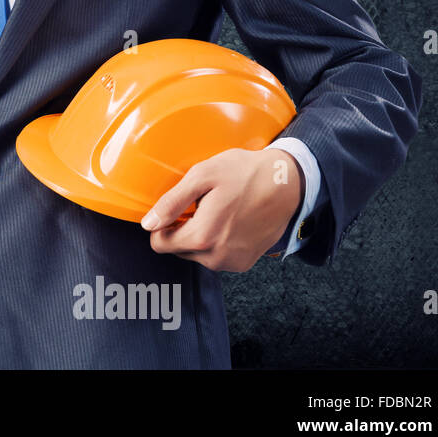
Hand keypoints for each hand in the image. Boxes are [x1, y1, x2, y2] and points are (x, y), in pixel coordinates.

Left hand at [141, 148, 302, 271]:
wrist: (289, 183)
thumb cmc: (245, 173)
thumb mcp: (203, 176)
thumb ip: (172, 202)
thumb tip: (148, 224)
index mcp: (202, 238)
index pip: (160, 244)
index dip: (163, 224)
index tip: (178, 209)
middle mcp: (216, 258)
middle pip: (178, 249)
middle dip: (183, 229)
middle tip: (202, 206)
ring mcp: (233, 263)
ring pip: (197, 254)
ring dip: (201, 235)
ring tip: (219, 211)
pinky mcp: (245, 263)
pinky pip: (217, 256)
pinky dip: (218, 241)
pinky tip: (230, 220)